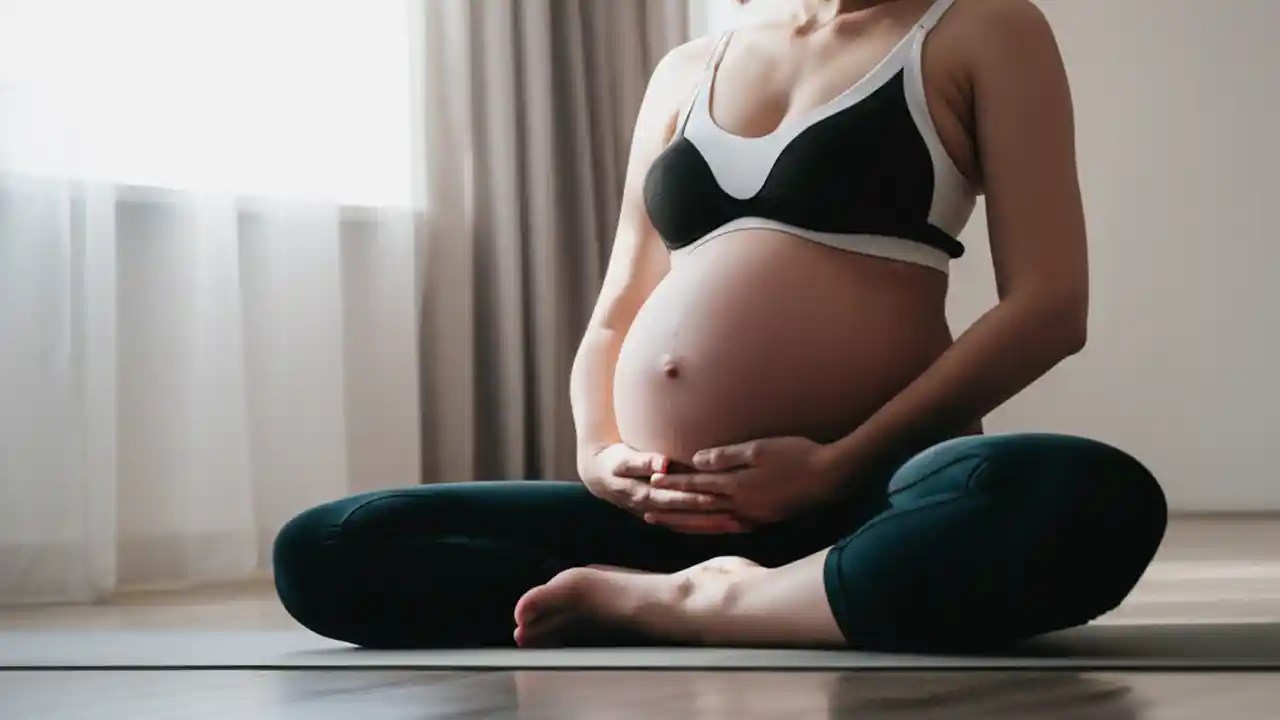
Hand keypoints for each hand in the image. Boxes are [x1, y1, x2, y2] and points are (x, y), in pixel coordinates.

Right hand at [578, 443, 741, 532]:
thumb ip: (643, 460)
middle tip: (737, 517)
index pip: (674, 501)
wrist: (601, 477)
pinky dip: (705, 527)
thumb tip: (663, 463)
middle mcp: (654, 511)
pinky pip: (687, 525)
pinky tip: (725, 527)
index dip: (694, 500)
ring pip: (689, 524)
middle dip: (711, 518)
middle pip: (687, 517)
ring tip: (738, 525)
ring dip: (712, 526)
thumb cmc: (615, 462)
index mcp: (644, 497)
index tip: (715, 498)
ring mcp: (659, 517)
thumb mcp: (623, 459)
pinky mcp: (664, 517)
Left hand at [648, 436, 844, 530]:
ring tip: (666, 524)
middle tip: (646, 511)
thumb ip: (726, 457)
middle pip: (698, 509)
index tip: (653, 481)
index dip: (674, 482)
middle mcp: (740, 507)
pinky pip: (728, 528)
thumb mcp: (759, 449)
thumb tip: (697, 461)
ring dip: (686, 524)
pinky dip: (710, 529)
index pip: (697, 485)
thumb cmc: (797, 456)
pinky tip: (704, 528)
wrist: (831, 477)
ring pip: (710, 523)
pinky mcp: (764, 520)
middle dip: (671, 510)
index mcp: (737, 486)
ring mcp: (753, 517)